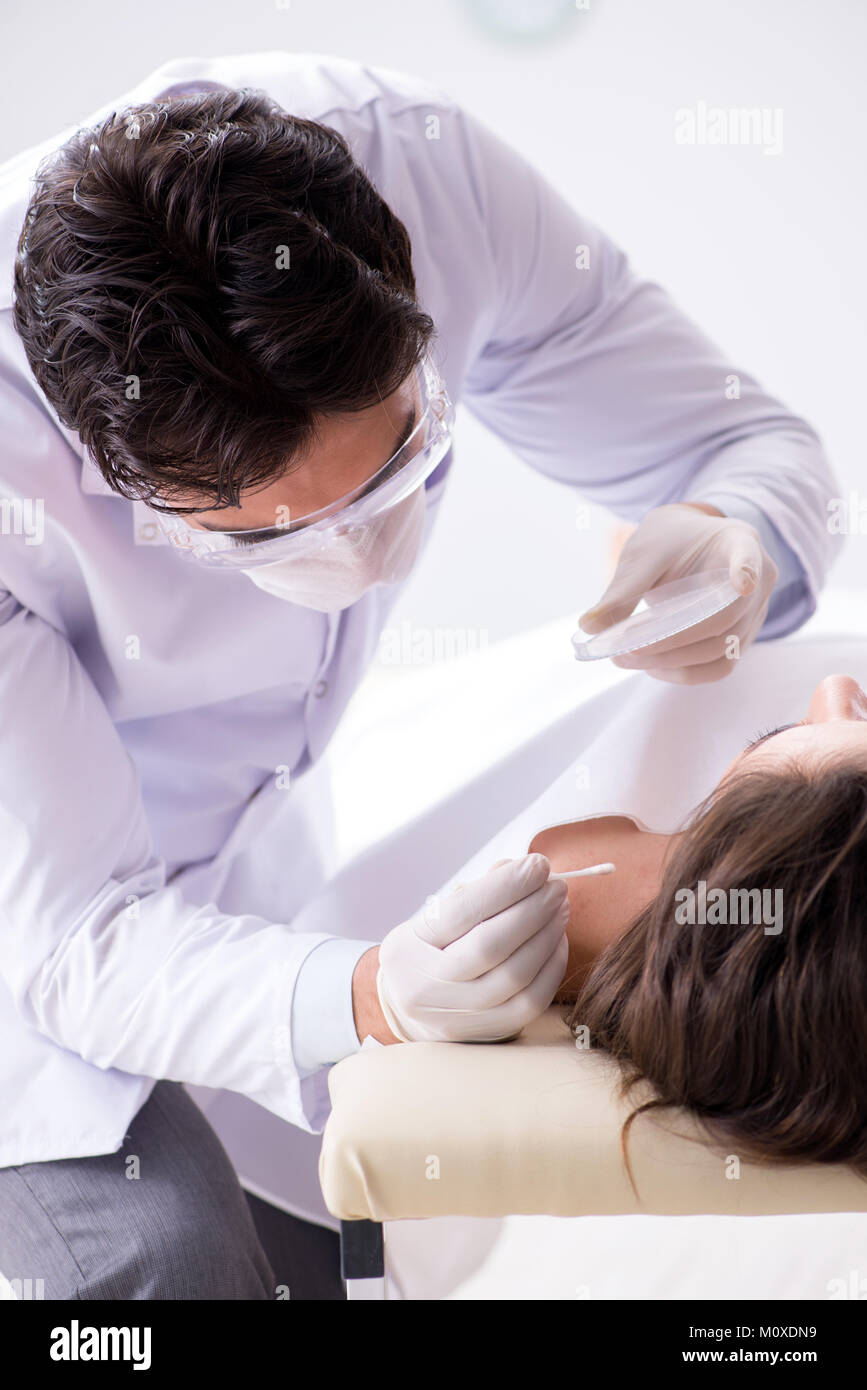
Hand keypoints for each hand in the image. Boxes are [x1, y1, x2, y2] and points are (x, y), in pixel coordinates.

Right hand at [376, 854, 569, 1042]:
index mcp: (407, 948)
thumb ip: (475, 894)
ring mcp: (455, 1017)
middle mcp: (425, 987)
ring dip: (547, 936)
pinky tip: (558, 942)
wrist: (409, 1009)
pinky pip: (530, 1003)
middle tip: (556, 887)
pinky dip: (552, 968)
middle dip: (532, 910)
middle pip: (490, 946)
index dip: (505, 886)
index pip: (461, 912)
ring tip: (560, 910)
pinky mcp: (485, 1035)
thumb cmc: (429, 951)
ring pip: (515, 976)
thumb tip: (521, 871)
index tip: (537, 865)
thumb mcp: (433, 918)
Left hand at [578, 502, 777, 683]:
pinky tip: (649, 667)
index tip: (742, 584)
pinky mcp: (741, 639)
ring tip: (626, 659)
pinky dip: (684, 672)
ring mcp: (754, 614)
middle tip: (624, 649)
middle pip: (725, 621)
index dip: (747, 572)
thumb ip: (621, 591)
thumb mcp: (642, 556)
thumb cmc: (667, 543)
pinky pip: (719, 666)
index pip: (749, 560)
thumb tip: (589, 627)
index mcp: (739, 543)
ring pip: (723, 651)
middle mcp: (757, 581)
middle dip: (674, 640)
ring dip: (674, 662)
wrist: (684, 544)